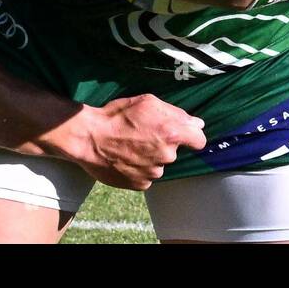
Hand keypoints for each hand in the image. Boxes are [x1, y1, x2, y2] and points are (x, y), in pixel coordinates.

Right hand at [66, 95, 207, 189]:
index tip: (180, 133)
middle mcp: (167, 156)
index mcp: (172, 133)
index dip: (190, 135)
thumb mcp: (147, 102)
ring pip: (159, 164)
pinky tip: (126, 158)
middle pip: (174, 151)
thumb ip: (176, 113)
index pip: (199, 140)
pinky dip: (139, 169)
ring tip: (130, 146)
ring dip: (150, 157)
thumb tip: (197, 124)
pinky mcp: (141, 184)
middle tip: (142, 134)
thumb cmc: (117, 116)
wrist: (89, 138)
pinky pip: (146, 176)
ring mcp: (154, 172)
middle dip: (164, 143)